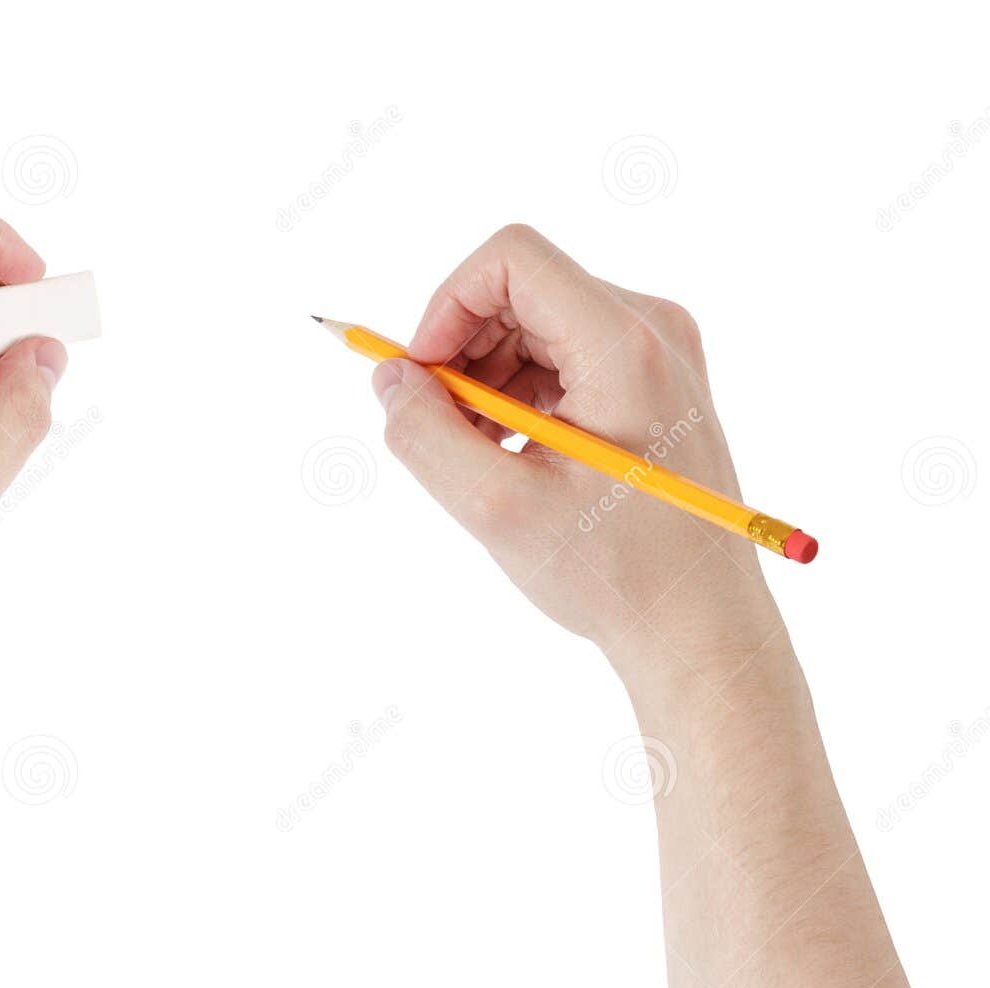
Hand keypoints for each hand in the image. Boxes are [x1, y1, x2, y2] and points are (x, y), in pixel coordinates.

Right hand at [377, 224, 782, 680]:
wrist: (699, 627)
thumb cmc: (616, 574)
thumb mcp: (499, 510)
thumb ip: (427, 436)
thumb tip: (389, 379)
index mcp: (624, 345)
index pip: (510, 260)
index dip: (446, 307)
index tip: (420, 378)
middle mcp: (650, 330)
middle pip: (519, 291)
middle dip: (460, 352)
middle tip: (437, 430)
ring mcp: (657, 356)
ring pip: (534, 326)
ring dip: (484, 382)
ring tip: (475, 458)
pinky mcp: (652, 385)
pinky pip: (561, 359)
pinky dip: (517, 400)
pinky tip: (511, 463)